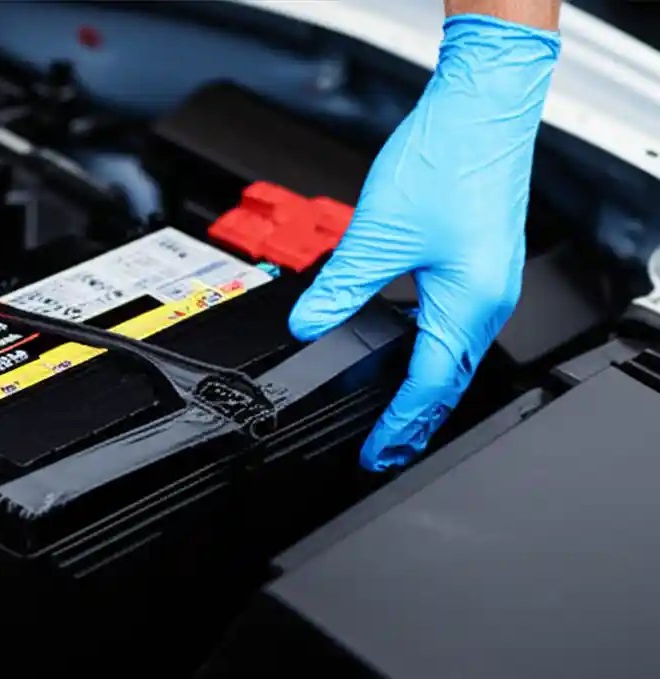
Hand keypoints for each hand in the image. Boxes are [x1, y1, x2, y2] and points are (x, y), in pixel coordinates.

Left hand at [288, 14, 559, 470]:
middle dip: (415, 423)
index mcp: (467, 304)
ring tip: (395, 417)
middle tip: (385, 452)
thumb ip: (338, 287)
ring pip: (457, 358)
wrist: (480, 106)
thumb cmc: (448, 159)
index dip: (396, 426)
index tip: (374, 453)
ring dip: (426, 392)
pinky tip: (410, 351)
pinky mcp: (482, 263)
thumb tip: (307, 323)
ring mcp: (491, 282)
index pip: (427, 388)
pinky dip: (433, 354)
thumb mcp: (376, 234)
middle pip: (449, 383)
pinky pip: (459, 327)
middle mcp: (488, 300)